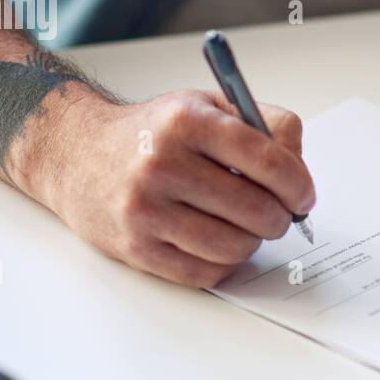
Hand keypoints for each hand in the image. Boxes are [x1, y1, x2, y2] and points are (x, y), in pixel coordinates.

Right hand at [32, 90, 314, 286]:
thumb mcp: (207, 106)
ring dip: (252, 242)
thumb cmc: (154, 133)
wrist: (76, 154)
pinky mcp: (136, 247)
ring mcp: (145, 209)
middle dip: (280, 218)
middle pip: (256, 210)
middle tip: (277, 214)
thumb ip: (265, 126)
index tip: (303, 196)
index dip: (299, 186)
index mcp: (187, 122)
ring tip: (244, 226)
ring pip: (235, 247)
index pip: (268, 162)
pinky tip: (219, 243)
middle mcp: (162, 163)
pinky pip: (205, 272)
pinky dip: (224, 263)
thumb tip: (300, 171)